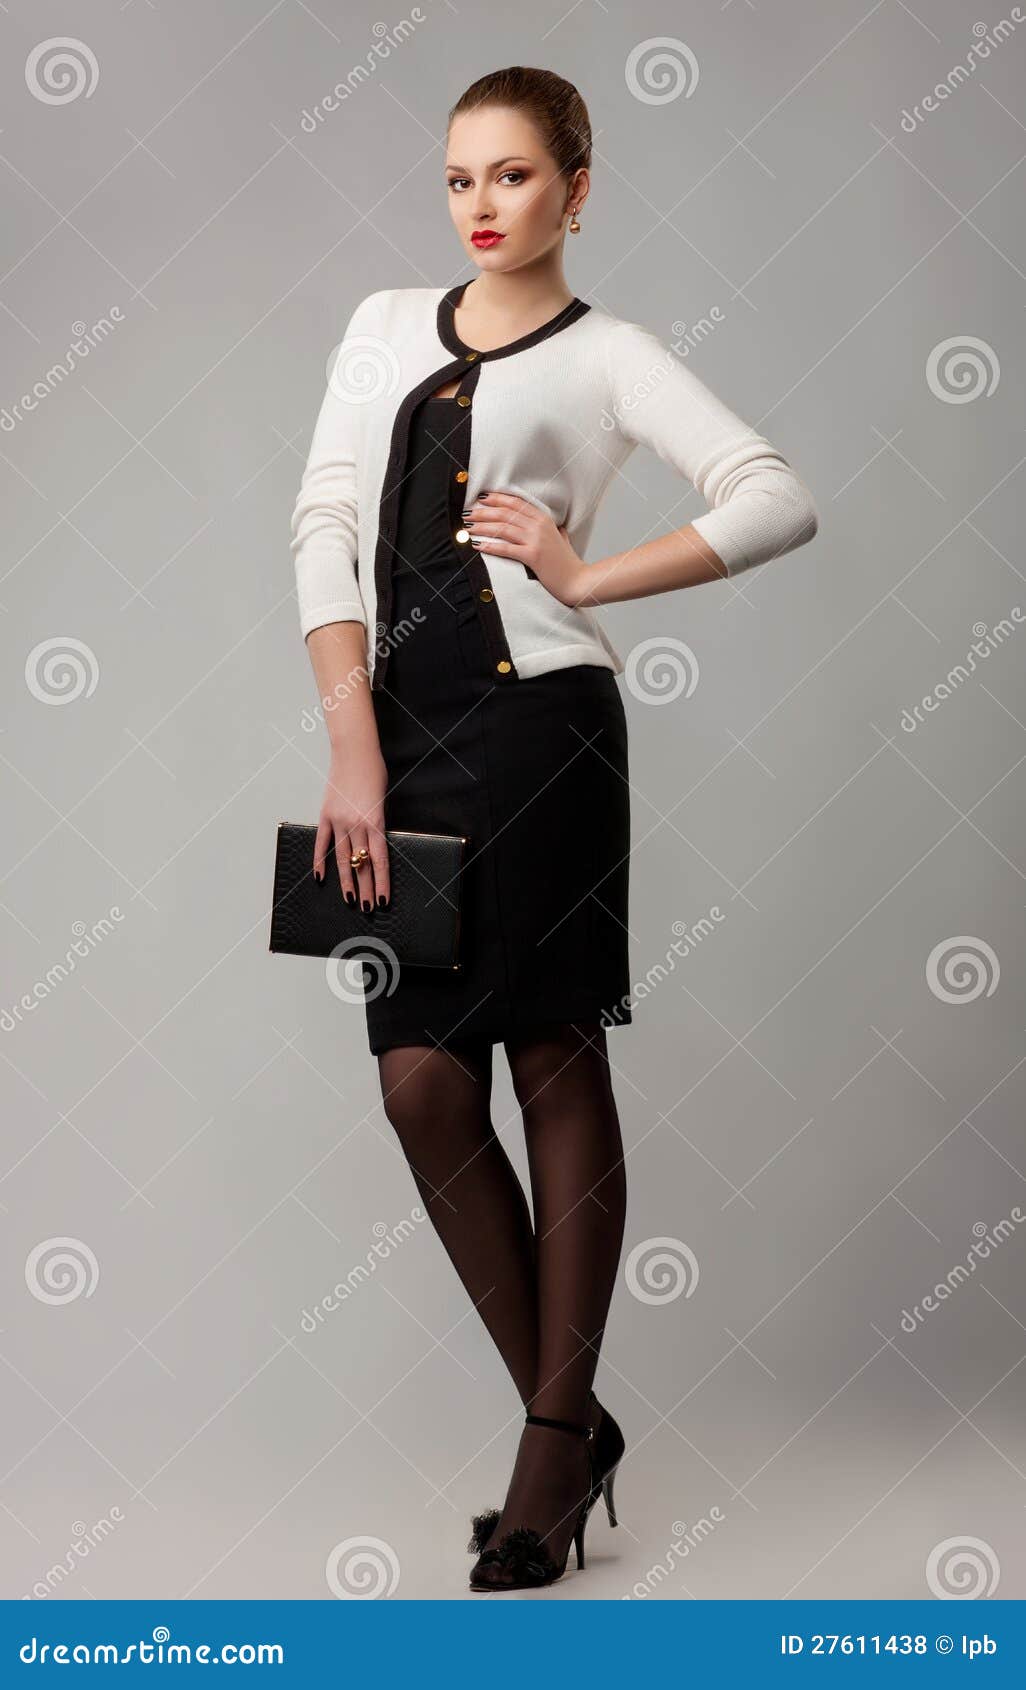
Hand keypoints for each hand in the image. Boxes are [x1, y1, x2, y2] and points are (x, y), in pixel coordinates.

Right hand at [313, 746, 389, 910]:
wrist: (355, 752)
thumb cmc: (374, 772)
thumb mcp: (383, 800)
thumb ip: (378, 824)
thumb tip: (374, 845)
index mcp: (376, 822)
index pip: (379, 860)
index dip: (381, 882)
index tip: (382, 899)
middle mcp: (357, 824)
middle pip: (362, 863)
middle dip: (365, 888)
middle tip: (367, 908)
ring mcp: (339, 820)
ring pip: (342, 858)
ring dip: (346, 881)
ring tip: (349, 900)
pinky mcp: (325, 814)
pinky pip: (322, 842)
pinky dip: (320, 861)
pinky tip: (320, 877)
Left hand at [464, 492, 588, 608]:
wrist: (578, 581)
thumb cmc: (568, 563)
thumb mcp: (561, 539)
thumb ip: (555, 530)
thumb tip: (555, 526)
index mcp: (544, 519)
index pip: (516, 503)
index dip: (497, 498)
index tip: (482, 497)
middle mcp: (539, 526)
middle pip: (505, 513)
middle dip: (483, 512)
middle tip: (467, 513)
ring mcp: (536, 540)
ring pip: (502, 528)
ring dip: (482, 527)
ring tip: (467, 528)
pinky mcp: (533, 556)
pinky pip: (506, 548)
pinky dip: (489, 545)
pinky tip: (476, 545)